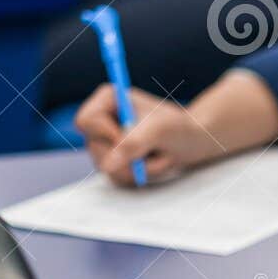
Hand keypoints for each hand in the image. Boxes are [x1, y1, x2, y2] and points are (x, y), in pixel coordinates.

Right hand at [74, 86, 221, 185]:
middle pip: (95, 148)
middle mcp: (102, 121)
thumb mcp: (159, 131)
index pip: (86, 121)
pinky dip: (139, 176)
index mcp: (108, 99)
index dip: (106, 134)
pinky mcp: (114, 162)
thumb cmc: (178, 128)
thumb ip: (132, 144)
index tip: (128, 136)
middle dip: (129, 156)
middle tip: (152, 149)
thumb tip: (107, 166)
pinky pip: (117, 178)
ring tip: (156, 154)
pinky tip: (152, 164)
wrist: (192, 143)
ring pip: (107, 167)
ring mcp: (106, 143)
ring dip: (138, 167)